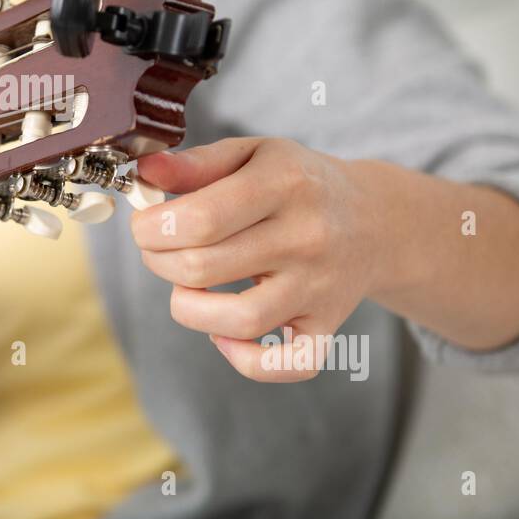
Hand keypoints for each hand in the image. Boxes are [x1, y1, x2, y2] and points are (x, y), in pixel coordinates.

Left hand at [130, 137, 380, 381]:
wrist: (374, 219)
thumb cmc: (298, 184)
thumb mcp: (252, 154)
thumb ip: (196, 163)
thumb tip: (146, 175)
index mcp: (285, 184)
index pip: (201, 218)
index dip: (153, 227)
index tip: (145, 225)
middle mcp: (306, 237)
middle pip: (204, 267)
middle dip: (159, 261)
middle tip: (159, 249)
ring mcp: (319, 287)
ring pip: (238, 320)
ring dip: (189, 309)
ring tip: (186, 287)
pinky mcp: (327, 326)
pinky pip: (286, 364)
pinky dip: (245, 360)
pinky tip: (223, 334)